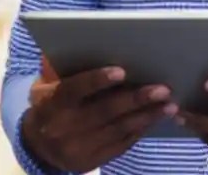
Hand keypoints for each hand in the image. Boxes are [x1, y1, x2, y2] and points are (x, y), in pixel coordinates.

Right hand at [21, 59, 176, 171]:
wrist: (37, 147)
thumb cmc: (50, 105)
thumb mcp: (47, 87)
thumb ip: (65, 69)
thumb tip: (96, 45)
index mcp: (52, 104)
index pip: (75, 89)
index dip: (97, 80)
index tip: (122, 71)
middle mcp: (64, 127)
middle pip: (105, 112)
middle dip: (136, 99)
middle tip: (163, 88)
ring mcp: (78, 148)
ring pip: (119, 130)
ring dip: (147, 116)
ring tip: (169, 105)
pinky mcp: (91, 162)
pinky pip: (121, 145)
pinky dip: (140, 130)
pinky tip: (155, 118)